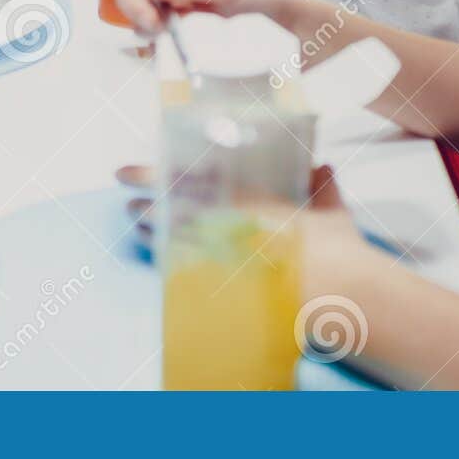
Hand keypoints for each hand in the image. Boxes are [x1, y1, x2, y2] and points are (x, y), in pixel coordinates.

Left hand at [117, 163, 362, 279]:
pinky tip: (160, 259)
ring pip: (165, 242)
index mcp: (239, 197)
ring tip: (136, 224)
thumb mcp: (330, 211)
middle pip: (163, 213)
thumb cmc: (331, 247)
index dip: (146, 174)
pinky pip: (180, 273)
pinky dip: (165, 262)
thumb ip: (324, 187)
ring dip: (148, 232)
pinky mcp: (218, 289)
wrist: (335, 291)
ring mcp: (214, 258)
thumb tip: (322, 167)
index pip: (179, 179)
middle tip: (129, 201)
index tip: (123, 171)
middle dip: (143, 206)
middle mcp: (219, 224)